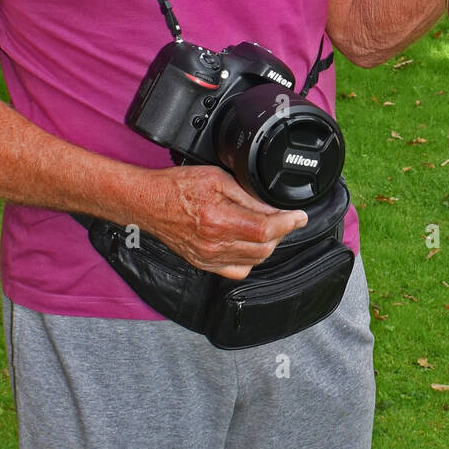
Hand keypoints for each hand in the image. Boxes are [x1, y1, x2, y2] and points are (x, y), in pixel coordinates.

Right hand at [133, 164, 308, 278]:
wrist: (149, 203)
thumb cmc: (177, 187)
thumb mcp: (216, 178)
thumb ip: (247, 195)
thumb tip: (273, 207)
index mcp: (219, 220)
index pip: (265, 230)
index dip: (288, 223)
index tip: (299, 216)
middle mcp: (214, 244)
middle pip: (263, 248)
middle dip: (281, 233)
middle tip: (285, 218)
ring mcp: (209, 258)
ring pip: (254, 260)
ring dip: (268, 245)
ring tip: (269, 228)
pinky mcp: (204, 264)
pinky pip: (238, 271)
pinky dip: (251, 259)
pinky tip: (251, 244)